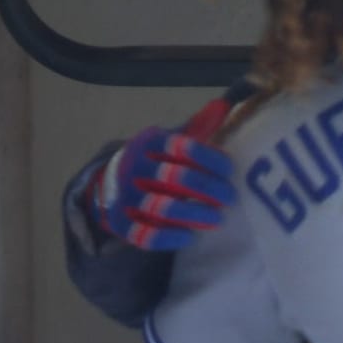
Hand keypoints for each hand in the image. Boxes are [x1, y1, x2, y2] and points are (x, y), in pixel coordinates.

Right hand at [88, 93, 236, 250]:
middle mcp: (134, 167)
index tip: (230, 170)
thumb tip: (223, 105)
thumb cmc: (156, 159)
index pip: (181, 146)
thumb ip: (199, 126)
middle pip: (175, 177)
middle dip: (207, 189)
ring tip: (217, 219)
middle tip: (230, 198)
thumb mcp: (172, 139)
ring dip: (193, 214)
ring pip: (160, 207)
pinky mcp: (121, 223)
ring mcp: (125, 196)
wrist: (112, 182)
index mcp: (149, 142)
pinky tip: (191, 236)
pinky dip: (169, 237)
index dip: (209, 158)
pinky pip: (144, 235)